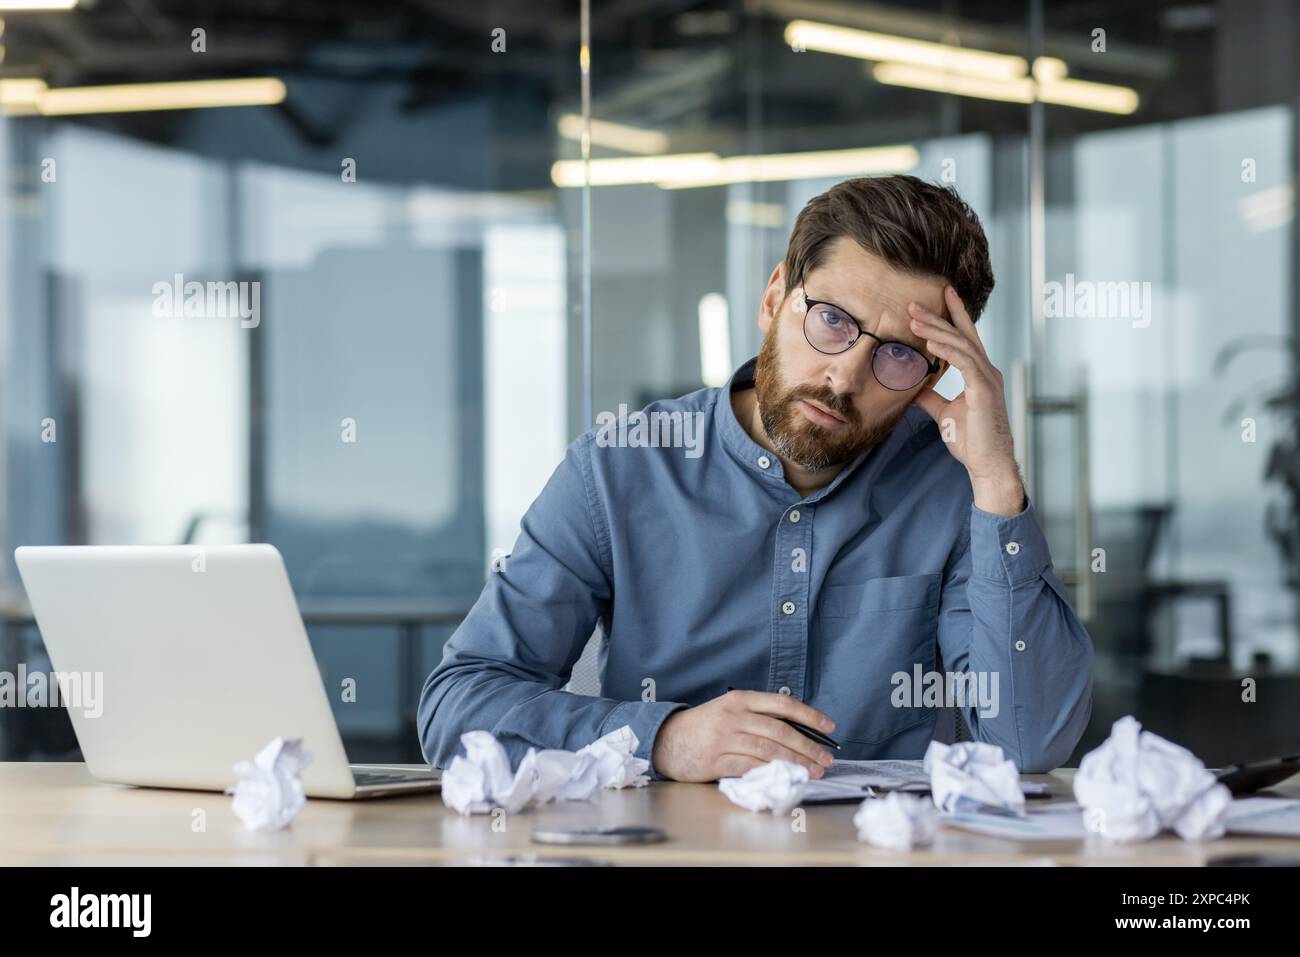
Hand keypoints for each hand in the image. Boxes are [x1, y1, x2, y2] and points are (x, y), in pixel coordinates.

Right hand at [651, 690, 836, 782]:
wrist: (666, 739)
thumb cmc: (704, 726)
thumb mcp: (730, 710)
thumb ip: (758, 716)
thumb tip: (797, 732)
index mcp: (740, 699)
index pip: (783, 704)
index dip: (809, 716)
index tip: (830, 727)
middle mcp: (734, 716)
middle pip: (780, 730)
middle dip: (808, 746)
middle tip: (826, 758)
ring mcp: (724, 738)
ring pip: (769, 749)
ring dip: (795, 762)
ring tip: (813, 771)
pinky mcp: (716, 760)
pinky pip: (750, 766)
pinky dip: (771, 772)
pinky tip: (785, 777)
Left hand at [908, 286, 1024, 515]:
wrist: (987, 464)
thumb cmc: (972, 440)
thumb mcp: (944, 413)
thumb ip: (931, 397)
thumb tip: (913, 388)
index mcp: (980, 374)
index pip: (965, 338)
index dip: (954, 316)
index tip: (940, 296)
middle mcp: (986, 372)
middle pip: (961, 335)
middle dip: (938, 317)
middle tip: (914, 303)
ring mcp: (988, 379)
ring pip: (962, 345)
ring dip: (937, 330)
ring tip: (914, 320)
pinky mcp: (984, 391)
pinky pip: (965, 363)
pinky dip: (947, 350)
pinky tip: (929, 343)